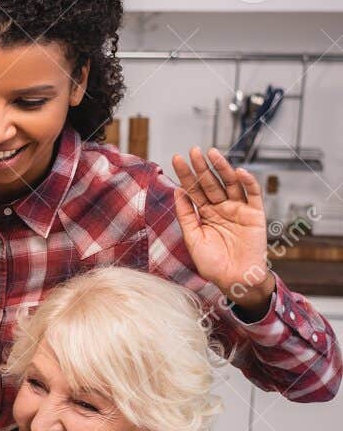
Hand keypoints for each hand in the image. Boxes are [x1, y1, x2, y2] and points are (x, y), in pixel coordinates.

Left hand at [172, 147, 273, 309]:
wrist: (235, 280)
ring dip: (222, 168)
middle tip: (193, 150)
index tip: (176, 158)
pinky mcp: (255, 214)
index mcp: (204, 214)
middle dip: (201, 167)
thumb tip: (177, 191)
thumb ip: (186, 216)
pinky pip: (252, 194)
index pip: (193, 190)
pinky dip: (248, 182)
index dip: (186, 175)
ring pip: (230, 184)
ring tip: (212, 153)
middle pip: (210, 183)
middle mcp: (221, 208)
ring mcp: (238, 209)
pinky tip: (238, 172)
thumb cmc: (213, 265)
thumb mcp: (193, 239)